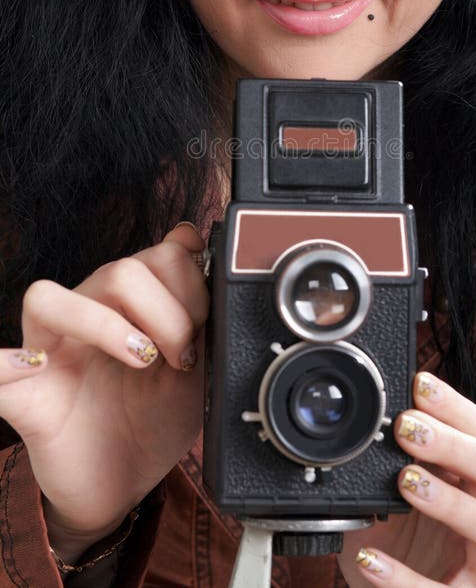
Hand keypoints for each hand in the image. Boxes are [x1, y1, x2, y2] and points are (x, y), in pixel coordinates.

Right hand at [0, 222, 207, 560]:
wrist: (124, 486)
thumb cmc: (152, 419)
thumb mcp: (193, 364)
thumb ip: (195, 308)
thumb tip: (192, 238)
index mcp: (128, 305)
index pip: (158, 255)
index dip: (192, 284)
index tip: (206, 328)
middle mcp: (85, 317)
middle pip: (119, 271)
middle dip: (169, 311)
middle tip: (182, 357)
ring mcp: (49, 355)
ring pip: (48, 298)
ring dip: (105, 324)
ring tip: (142, 360)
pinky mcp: (24, 401)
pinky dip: (5, 365)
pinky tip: (33, 367)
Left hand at [337, 373, 475, 586]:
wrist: (380, 585)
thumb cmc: (388, 527)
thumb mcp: (380, 483)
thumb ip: (378, 452)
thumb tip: (350, 412)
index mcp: (465, 471)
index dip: (451, 403)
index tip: (417, 383)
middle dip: (454, 444)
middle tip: (406, 428)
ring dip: (451, 502)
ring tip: (404, 483)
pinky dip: (405, 579)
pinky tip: (370, 559)